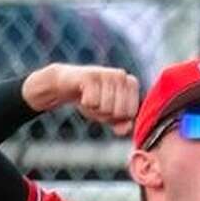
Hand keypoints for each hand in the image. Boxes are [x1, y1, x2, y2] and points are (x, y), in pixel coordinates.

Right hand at [21, 64, 139, 133]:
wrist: (67, 84)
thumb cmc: (94, 100)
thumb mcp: (110, 116)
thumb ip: (122, 125)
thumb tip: (128, 128)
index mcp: (131, 83)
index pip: (131, 114)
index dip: (116, 117)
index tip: (108, 106)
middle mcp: (121, 75)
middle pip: (119, 112)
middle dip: (106, 114)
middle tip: (97, 103)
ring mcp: (106, 73)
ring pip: (106, 108)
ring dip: (95, 109)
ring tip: (90, 98)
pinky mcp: (90, 75)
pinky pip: (93, 102)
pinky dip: (86, 103)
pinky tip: (82, 94)